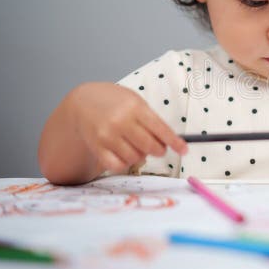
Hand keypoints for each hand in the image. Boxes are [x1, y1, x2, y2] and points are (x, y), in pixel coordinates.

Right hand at [70, 82, 188, 173]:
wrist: (83, 102)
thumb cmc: (116, 103)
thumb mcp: (135, 102)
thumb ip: (152, 120)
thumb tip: (170, 141)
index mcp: (135, 107)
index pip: (160, 129)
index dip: (175, 142)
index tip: (184, 150)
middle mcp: (121, 121)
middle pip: (150, 146)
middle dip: (159, 150)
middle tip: (159, 148)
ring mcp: (107, 135)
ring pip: (135, 158)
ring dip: (141, 156)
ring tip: (136, 146)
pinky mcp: (97, 147)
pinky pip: (118, 165)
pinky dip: (125, 164)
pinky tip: (124, 154)